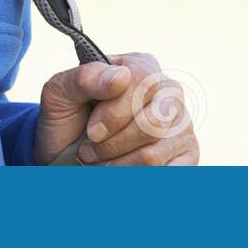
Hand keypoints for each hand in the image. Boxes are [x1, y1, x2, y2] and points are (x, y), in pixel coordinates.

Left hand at [34, 52, 198, 165]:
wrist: (67, 155)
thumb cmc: (67, 119)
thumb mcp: (60, 92)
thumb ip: (85, 77)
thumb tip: (120, 76)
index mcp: (141, 66)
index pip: (143, 82)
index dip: (115, 113)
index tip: (91, 132)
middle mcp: (169, 92)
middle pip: (152, 123)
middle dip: (113, 145)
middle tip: (90, 151)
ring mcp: (182, 124)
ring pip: (154, 155)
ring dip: (117, 167)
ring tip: (100, 162)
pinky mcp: (188, 155)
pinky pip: (168, 176)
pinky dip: (136, 180)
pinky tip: (121, 174)